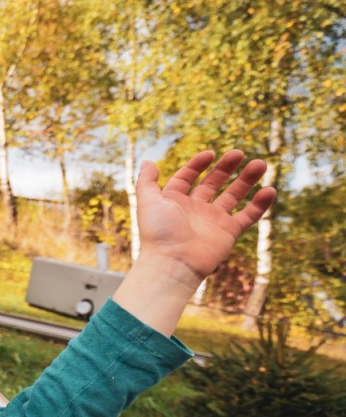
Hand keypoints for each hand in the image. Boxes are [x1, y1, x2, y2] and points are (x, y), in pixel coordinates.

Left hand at [136, 150, 275, 283]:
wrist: (174, 262)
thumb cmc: (159, 232)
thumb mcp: (148, 201)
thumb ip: (146, 181)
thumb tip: (148, 161)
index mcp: (174, 200)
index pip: (187, 178)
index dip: (197, 165)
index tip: (211, 154)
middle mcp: (194, 209)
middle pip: (213, 183)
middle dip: (226, 168)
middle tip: (239, 153)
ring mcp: (212, 220)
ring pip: (233, 196)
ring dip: (246, 180)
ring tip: (260, 164)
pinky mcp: (228, 232)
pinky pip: (247, 216)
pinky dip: (259, 204)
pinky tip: (269, 190)